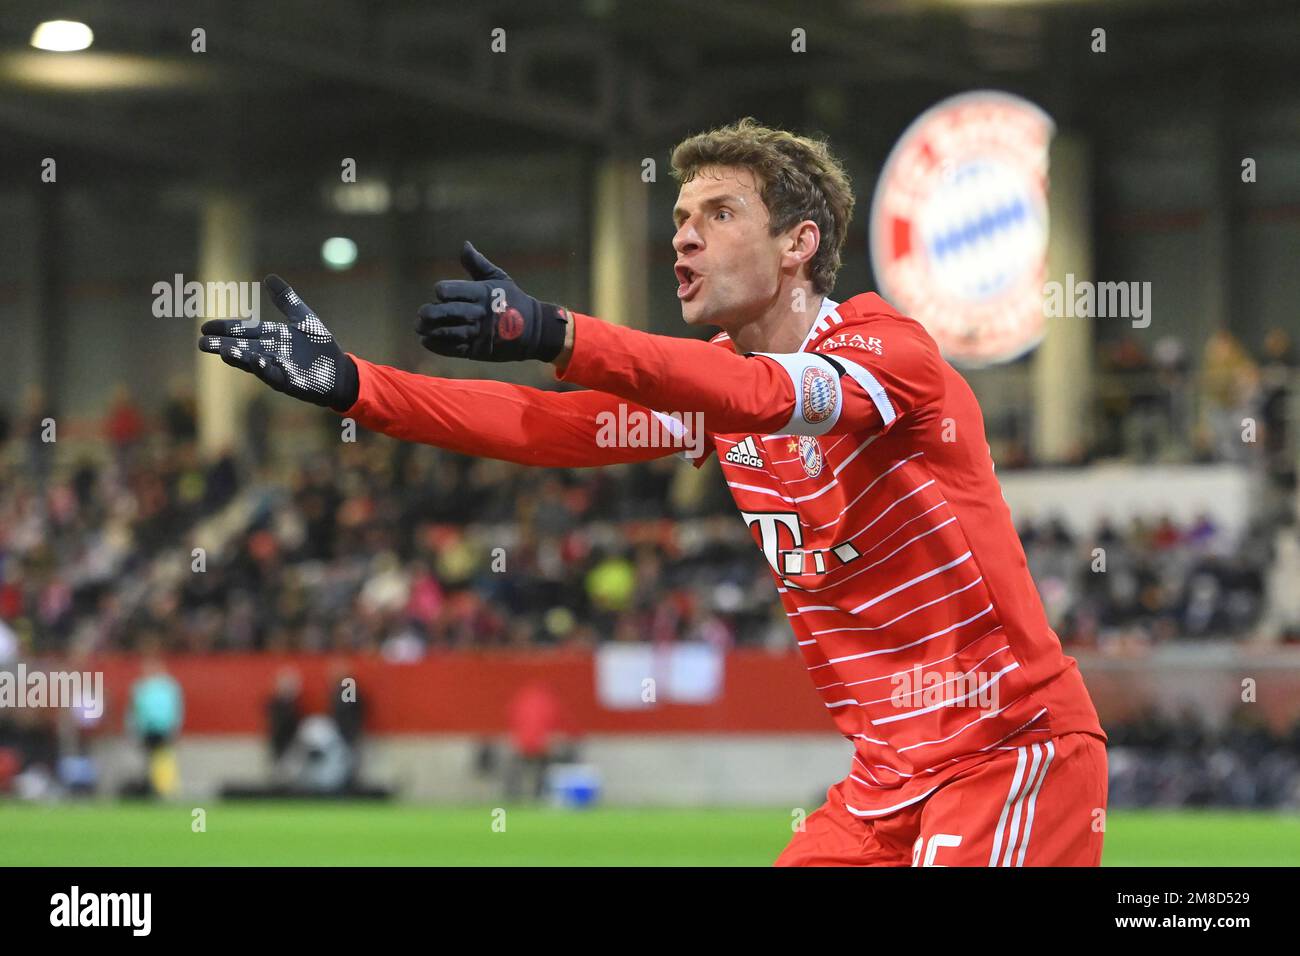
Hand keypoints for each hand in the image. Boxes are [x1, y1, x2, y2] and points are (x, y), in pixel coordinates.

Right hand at [197, 275, 358, 411]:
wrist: (340, 372)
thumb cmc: (320, 347)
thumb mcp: (303, 318)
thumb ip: (286, 300)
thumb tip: (269, 277)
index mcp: (271, 337)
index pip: (244, 330)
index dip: (226, 328)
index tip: (205, 327)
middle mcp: (270, 352)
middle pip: (242, 346)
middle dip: (223, 344)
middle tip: (202, 343)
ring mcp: (278, 367)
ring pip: (254, 361)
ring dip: (239, 357)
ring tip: (223, 351)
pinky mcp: (289, 380)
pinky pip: (274, 374)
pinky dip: (265, 368)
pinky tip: (257, 361)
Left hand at [416, 241, 568, 362]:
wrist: (534, 330)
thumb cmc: (513, 300)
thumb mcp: (499, 278)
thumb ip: (478, 264)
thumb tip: (465, 245)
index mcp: (482, 293)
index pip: (452, 290)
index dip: (442, 291)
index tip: (440, 293)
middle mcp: (479, 313)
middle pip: (446, 312)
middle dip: (430, 312)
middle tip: (422, 313)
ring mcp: (478, 333)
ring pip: (447, 332)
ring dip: (430, 330)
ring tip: (420, 327)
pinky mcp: (478, 350)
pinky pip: (453, 348)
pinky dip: (437, 345)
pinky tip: (426, 340)